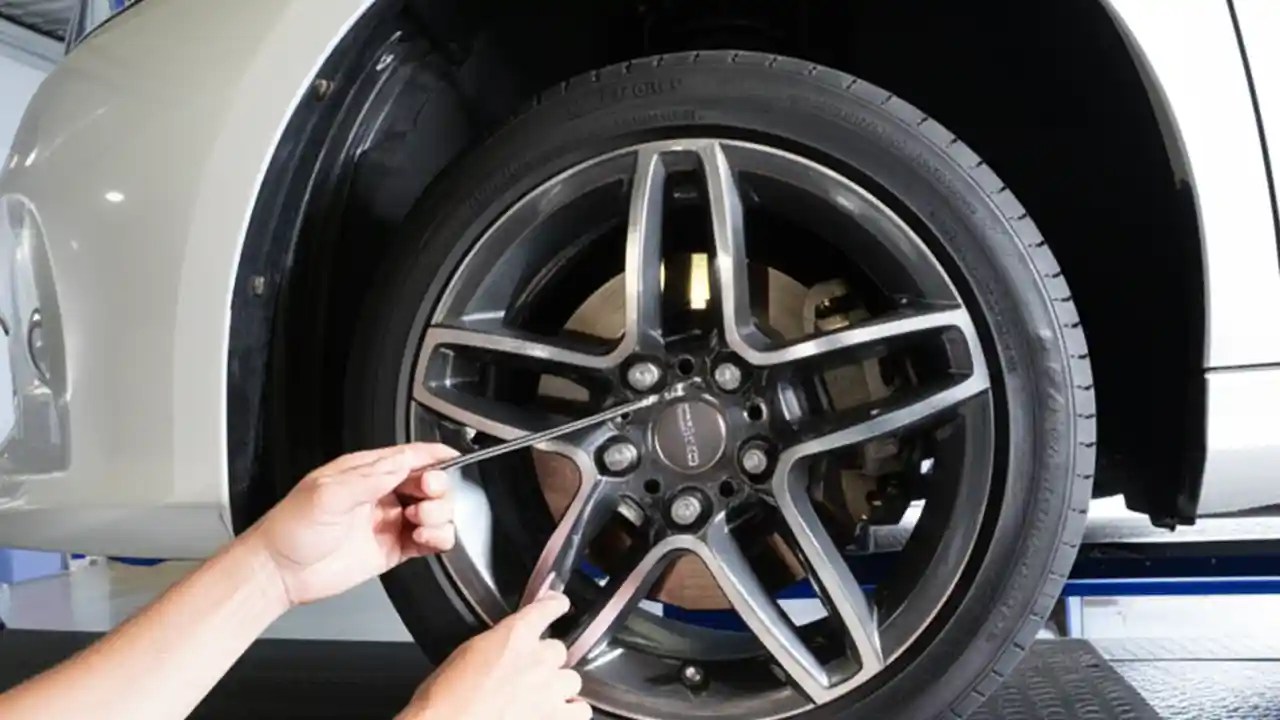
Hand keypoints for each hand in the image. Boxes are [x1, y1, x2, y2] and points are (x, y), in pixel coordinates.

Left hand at [243, 443, 459, 606]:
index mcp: (364, 472)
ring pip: (435, 511)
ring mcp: (388, 522)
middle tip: (426, 499)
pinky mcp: (393, 549)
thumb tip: (402, 463)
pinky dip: (438, 539)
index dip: (434, 457)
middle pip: (430, 483)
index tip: (452, 460)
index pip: (409, 456)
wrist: (279, 573)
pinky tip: (426, 540)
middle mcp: (380, 494)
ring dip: (439, 515)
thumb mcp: (326, 495)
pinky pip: (430, 541)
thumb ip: (367, 478)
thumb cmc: (291, 528)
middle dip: (438, 489)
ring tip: (420, 524)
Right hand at [397, 594, 589, 719]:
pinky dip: (571, 711)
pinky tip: (557, 713)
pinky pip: (580, 710)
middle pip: (559, 650)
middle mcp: (538, 658)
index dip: (554, 605)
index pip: (547, 608)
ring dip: (559, 686)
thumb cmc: (444, 699)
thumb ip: (494, 646)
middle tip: (529, 672)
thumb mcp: (465, 655)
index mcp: (514, 635)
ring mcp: (550, 690)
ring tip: (544, 696)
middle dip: (546, 661)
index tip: (558, 604)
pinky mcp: (555, 718)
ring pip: (572, 679)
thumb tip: (502, 651)